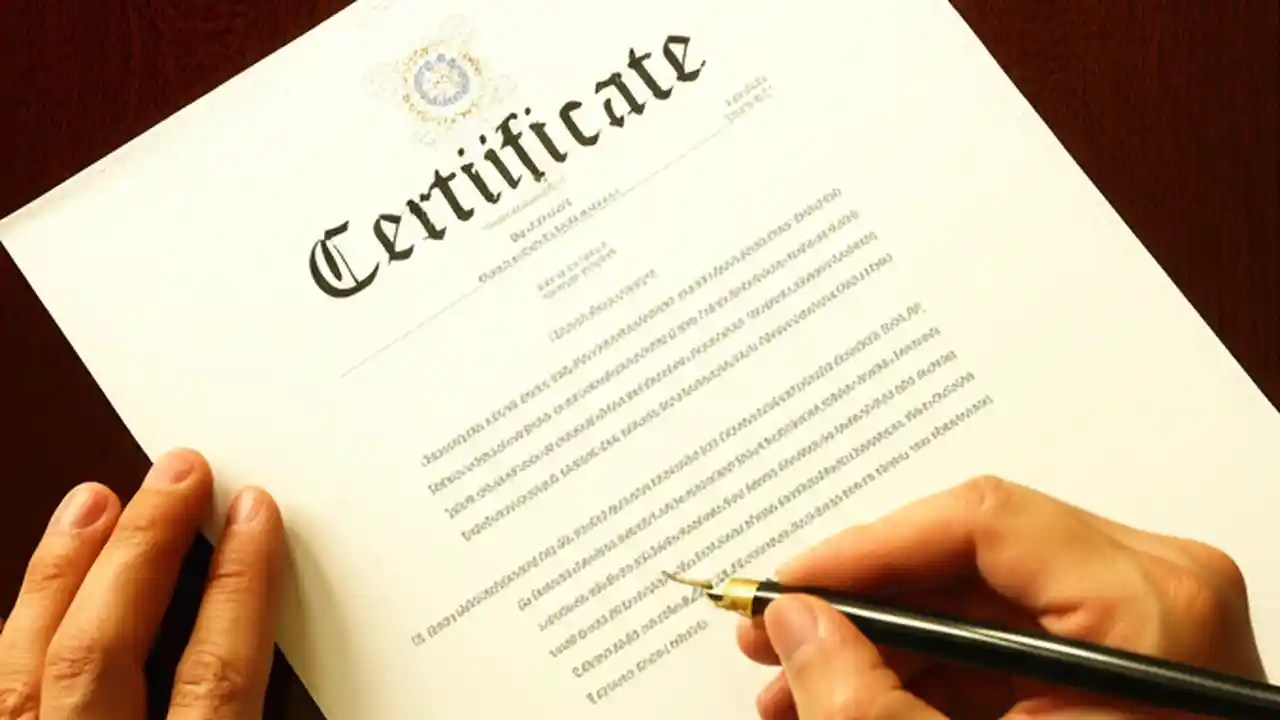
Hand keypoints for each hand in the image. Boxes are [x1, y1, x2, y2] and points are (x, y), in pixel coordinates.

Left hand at [0, 448, 283, 718]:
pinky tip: (33, 598)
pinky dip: (15, 630)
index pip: (211, 677)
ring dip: (61, 572)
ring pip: (24, 666)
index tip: (252, 517)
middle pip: (101, 651)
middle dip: (143, 549)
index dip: (237, 586)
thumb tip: (280, 650)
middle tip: (179, 477)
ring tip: (93, 501)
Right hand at [737, 476, 1266, 718]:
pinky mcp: (1130, 659)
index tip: (791, 587)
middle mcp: (1162, 592)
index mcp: (1148, 608)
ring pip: (982, 599)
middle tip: (775, 636)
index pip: (980, 523)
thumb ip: (867, 704)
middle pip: (973, 559)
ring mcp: (1152, 624)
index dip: (865, 550)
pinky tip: (867, 698)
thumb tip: (794, 623)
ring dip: (887, 643)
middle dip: (862, 605)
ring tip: (799, 689)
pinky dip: (935, 670)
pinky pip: (1012, 640)